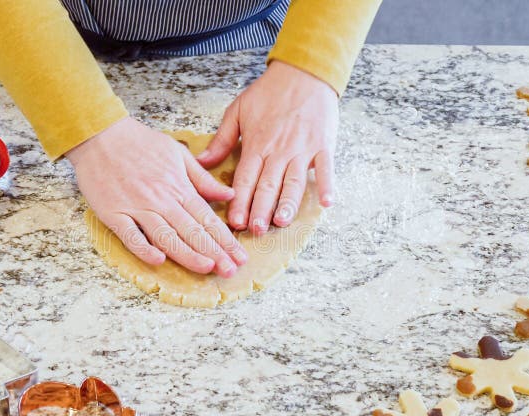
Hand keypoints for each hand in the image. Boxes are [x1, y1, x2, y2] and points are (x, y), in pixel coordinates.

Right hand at [67, 117, 246, 276]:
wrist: (99, 134)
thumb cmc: (138, 142)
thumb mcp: (178, 153)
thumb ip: (203, 179)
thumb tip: (229, 194)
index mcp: (179, 187)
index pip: (207, 219)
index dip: (225, 240)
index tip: (240, 257)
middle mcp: (161, 200)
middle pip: (192, 232)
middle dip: (214, 253)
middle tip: (231, 271)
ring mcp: (137, 208)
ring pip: (166, 237)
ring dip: (187, 254)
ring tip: (207, 268)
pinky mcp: (113, 213)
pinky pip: (130, 235)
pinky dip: (144, 248)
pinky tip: (158, 260)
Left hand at [197, 60, 337, 234]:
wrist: (304, 72)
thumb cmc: (270, 92)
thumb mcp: (238, 110)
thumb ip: (221, 140)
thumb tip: (201, 162)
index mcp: (257, 144)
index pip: (245, 178)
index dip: (239, 201)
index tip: (234, 221)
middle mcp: (279, 150)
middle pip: (268, 185)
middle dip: (260, 209)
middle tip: (255, 229)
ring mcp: (303, 149)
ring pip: (294, 181)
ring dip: (288, 203)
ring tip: (282, 221)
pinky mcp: (323, 145)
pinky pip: (326, 168)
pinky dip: (327, 185)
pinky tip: (327, 203)